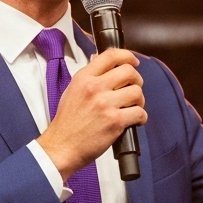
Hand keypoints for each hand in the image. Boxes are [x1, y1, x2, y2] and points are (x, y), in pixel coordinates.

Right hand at [37, 48, 147, 178]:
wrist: (62, 147)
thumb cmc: (67, 123)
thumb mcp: (72, 91)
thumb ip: (89, 77)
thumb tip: (104, 64)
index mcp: (84, 78)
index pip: (111, 55)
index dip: (127, 56)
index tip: (134, 62)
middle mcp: (95, 88)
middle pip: (129, 72)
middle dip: (136, 80)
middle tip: (133, 89)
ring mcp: (105, 104)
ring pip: (137, 92)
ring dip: (139, 101)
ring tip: (132, 108)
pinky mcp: (115, 121)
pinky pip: (139, 113)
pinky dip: (140, 118)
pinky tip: (133, 121)